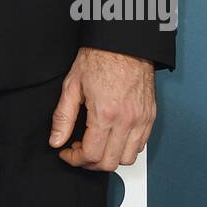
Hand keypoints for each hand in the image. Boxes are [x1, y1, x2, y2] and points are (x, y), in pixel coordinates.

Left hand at [49, 47, 155, 170]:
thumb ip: (63, 117)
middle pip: (109, 163)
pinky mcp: (150, 116)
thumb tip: (56, 140)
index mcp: (105, 114)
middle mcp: (127, 120)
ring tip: (96, 145)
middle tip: (78, 151)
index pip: (91, 155)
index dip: (75, 159)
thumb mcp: (72, 85)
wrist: (124, 43)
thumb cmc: (100, 58)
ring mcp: (141, 120)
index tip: (67, 152)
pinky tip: (113, 137)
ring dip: (110, 158)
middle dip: (90, 163)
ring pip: (128, 159)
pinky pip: (141, 145)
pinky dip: (126, 148)